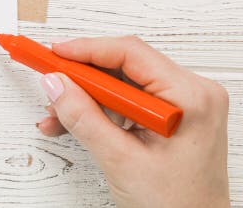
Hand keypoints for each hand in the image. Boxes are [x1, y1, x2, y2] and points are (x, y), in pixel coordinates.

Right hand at [37, 36, 229, 207]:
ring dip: (86, 97)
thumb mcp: (121, 160)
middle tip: (50, 80)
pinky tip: (72, 122)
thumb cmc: (177, 207)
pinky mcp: (171, 116)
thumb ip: (83, 117)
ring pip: (121, 84)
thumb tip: (56, 84)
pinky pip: (127, 101)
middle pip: (124, 66)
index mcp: (190, 97)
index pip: (131, 53)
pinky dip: (99, 110)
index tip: (54, 53)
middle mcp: (191, 93)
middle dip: (82, 78)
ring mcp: (182, 104)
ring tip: (55, 115)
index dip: (87, 50)